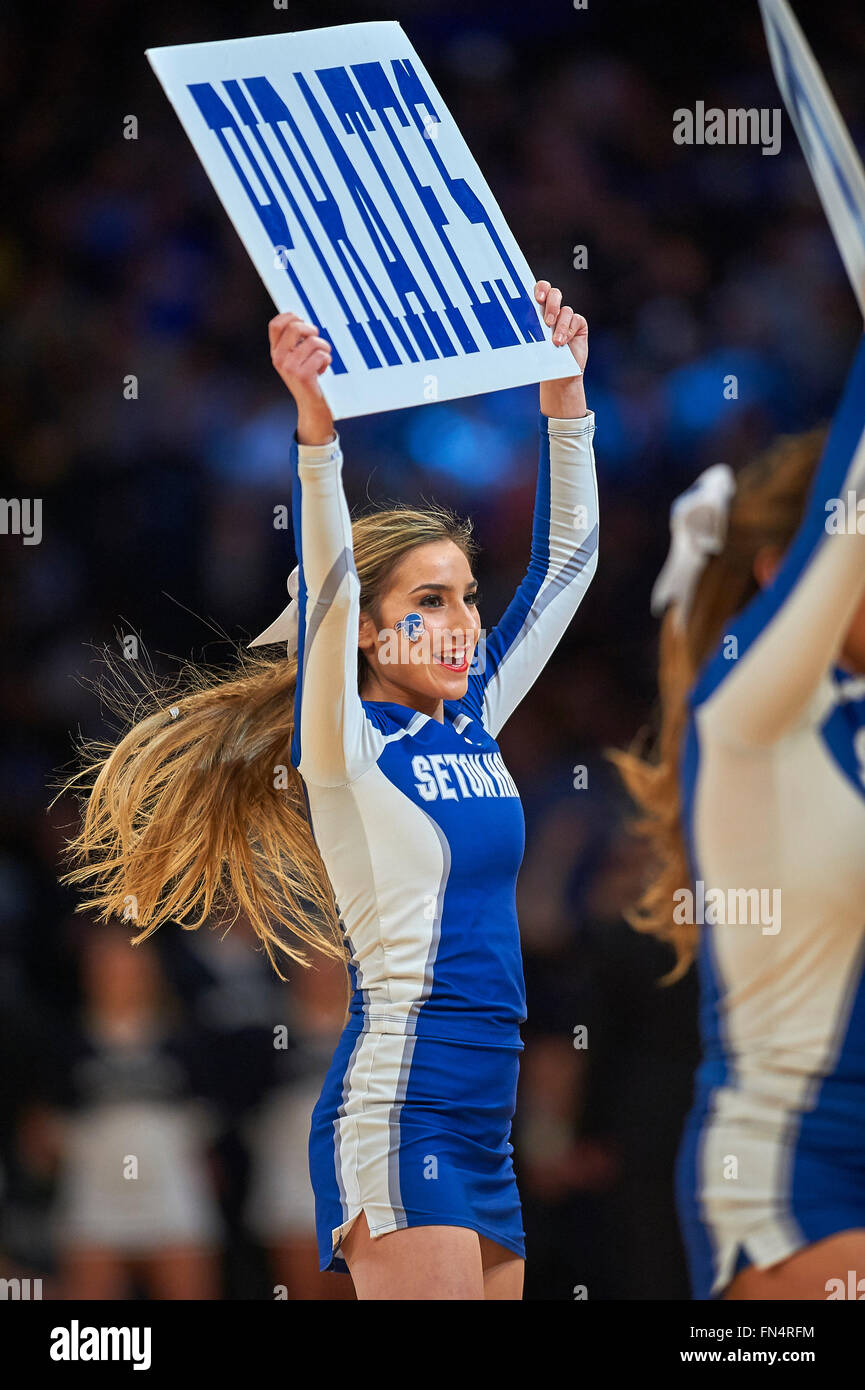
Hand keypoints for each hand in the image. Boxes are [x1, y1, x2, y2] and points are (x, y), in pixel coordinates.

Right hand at [268, 311, 334, 445]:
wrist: (312, 407)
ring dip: (324, 349)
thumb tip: (301, 319)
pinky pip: (321, 355)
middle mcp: (279, 358)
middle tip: (317, 340)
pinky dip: (327, 361)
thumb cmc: (309, 379)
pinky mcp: (302, 375)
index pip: (276, 324)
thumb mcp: (296, 359)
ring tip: (322, 360)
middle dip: (312, 330)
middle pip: (295, 327)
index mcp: (276, 352)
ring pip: (313, 341)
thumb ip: (295, 342)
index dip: (290, 317)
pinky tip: (323, 370)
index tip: (303, 321)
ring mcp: (289, 367)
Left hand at [534, 280, 587, 419]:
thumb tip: (505, 327)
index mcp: (538, 309)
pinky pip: (575, 320)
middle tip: (547, 321)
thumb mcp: (529, 343)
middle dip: (552, 305)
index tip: (537, 299)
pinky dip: (568, 330)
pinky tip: (563, 342)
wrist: (557, 375)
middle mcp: (553, 309)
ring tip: (556, 341)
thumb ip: (523, 331)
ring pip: (566, 309)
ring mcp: (566, 316)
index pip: (540, 290)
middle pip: (554, 294)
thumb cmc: (540, 357)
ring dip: (560, 325)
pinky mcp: (577, 324)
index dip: (540, 289)